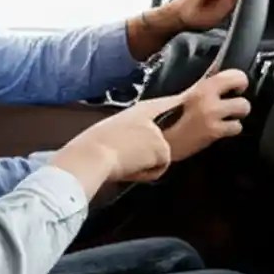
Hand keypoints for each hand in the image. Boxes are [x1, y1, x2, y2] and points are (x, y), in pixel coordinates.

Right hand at [51, 95, 180, 196]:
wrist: (92, 154)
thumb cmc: (90, 147)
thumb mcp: (109, 131)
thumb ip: (125, 133)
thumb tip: (128, 147)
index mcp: (135, 111)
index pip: (160, 104)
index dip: (172, 102)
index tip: (183, 98)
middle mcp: (150, 119)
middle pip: (159, 141)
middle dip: (147, 155)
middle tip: (125, 160)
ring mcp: (158, 134)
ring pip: (158, 158)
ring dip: (145, 166)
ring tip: (124, 163)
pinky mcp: (163, 149)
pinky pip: (159, 169)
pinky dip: (146, 174)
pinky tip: (131, 168)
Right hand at [160, 69, 250, 160]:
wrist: (159, 138)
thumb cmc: (165, 117)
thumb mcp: (183, 94)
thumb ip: (202, 83)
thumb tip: (216, 69)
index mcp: (201, 87)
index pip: (234, 75)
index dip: (239, 80)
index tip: (236, 86)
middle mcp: (209, 99)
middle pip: (242, 94)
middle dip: (240, 100)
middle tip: (233, 104)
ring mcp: (213, 117)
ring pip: (243, 110)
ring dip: (236, 116)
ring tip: (226, 119)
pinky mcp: (214, 133)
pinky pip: (236, 128)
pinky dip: (231, 130)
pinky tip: (220, 130)